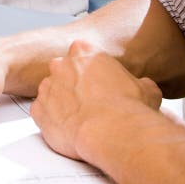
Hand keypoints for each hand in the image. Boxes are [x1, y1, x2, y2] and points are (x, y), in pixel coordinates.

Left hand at [30, 40, 161, 160]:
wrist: (113, 132)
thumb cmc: (128, 108)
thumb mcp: (146, 88)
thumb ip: (139, 82)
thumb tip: (144, 86)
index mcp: (85, 51)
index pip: (80, 51)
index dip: (88, 68)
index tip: (95, 81)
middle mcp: (61, 65)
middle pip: (61, 69)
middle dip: (70, 82)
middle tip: (86, 100)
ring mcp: (47, 87)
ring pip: (50, 91)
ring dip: (59, 101)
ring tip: (78, 117)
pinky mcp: (38, 111)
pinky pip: (41, 112)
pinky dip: (50, 120)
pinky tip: (67, 128)